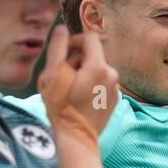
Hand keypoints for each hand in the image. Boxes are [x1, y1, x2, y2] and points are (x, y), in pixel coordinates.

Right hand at [37, 25, 118, 140]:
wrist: (76, 138)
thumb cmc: (61, 107)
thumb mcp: (52, 75)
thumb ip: (58, 48)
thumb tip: (62, 29)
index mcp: (99, 66)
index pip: (90, 38)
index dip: (74, 41)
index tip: (63, 53)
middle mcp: (112, 74)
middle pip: (93, 55)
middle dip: (76, 60)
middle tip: (62, 76)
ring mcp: (115, 88)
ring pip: (96, 69)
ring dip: (83, 73)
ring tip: (69, 90)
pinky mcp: (115, 99)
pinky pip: (101, 84)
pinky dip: (90, 85)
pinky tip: (79, 99)